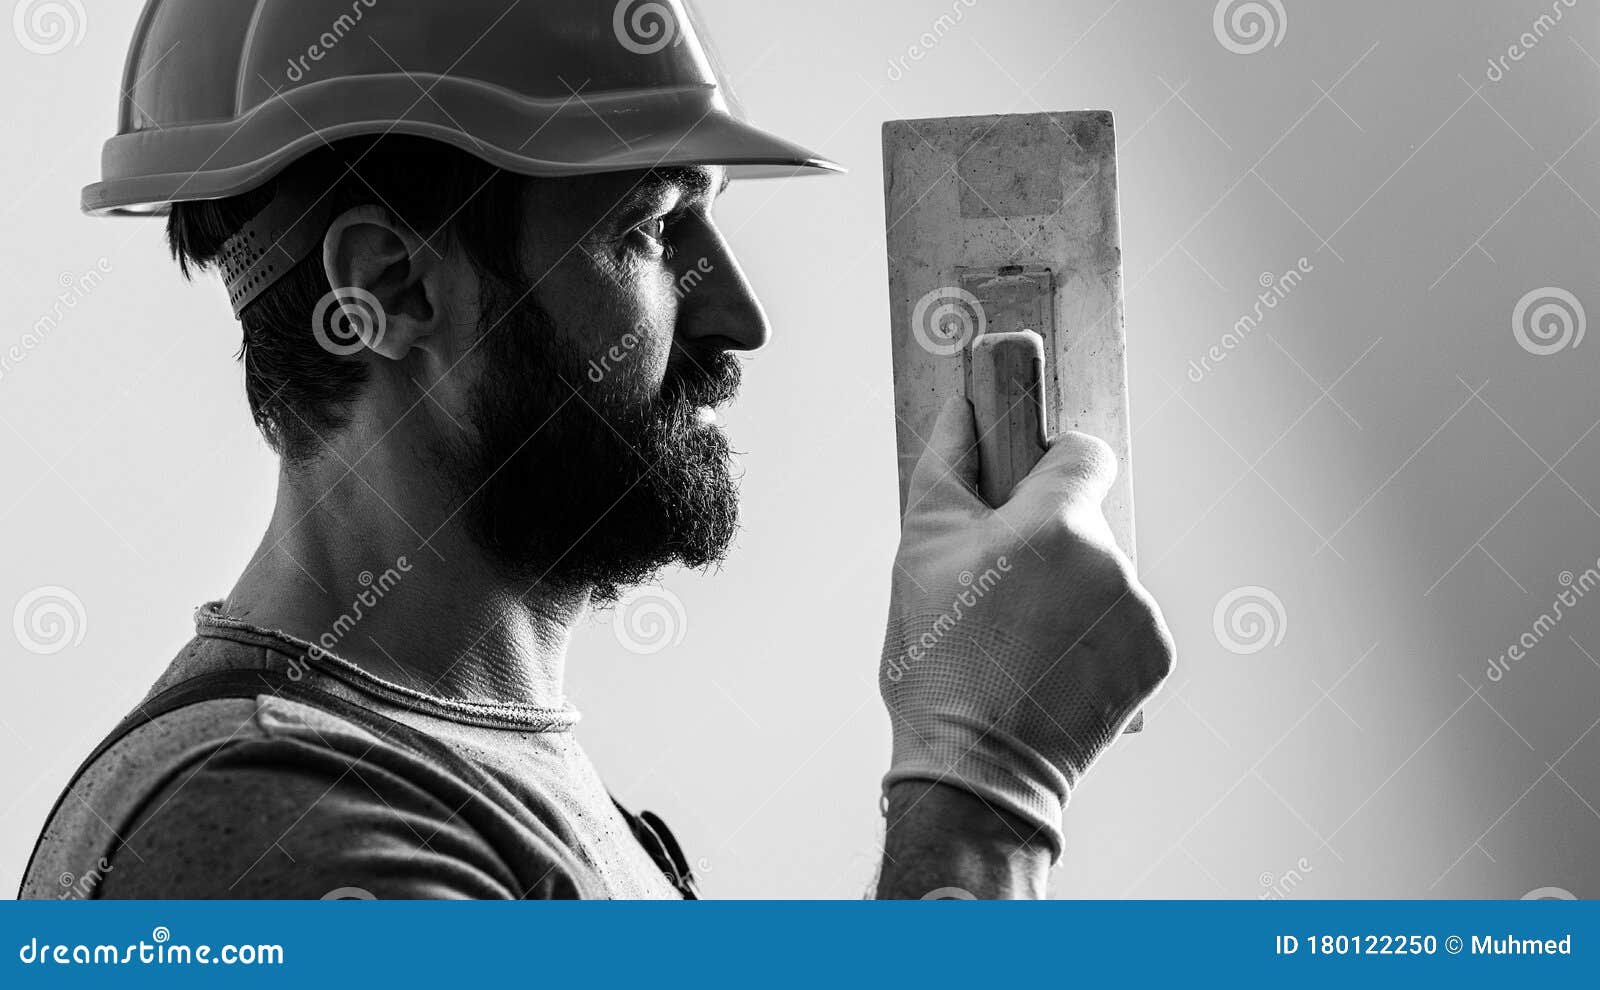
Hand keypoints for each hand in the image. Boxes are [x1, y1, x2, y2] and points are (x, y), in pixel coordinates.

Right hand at [879, 396, 1174, 859]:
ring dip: (1072, 595)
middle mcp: (1111, 559)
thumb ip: (947, 464)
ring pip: (1104, 576)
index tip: (1024, 493)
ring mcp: (1141, 611)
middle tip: (999, 594)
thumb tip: (963, 408)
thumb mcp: (920, 551)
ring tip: (1020, 644)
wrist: (978, 770)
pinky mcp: (1157, 658)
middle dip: (1048, 546)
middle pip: (1086, 523)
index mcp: (1055, 522)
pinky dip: (1096, 638)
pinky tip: (1052, 669)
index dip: (1053, 465)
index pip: (1084, 452)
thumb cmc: (938, 661)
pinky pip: (1127, 624)